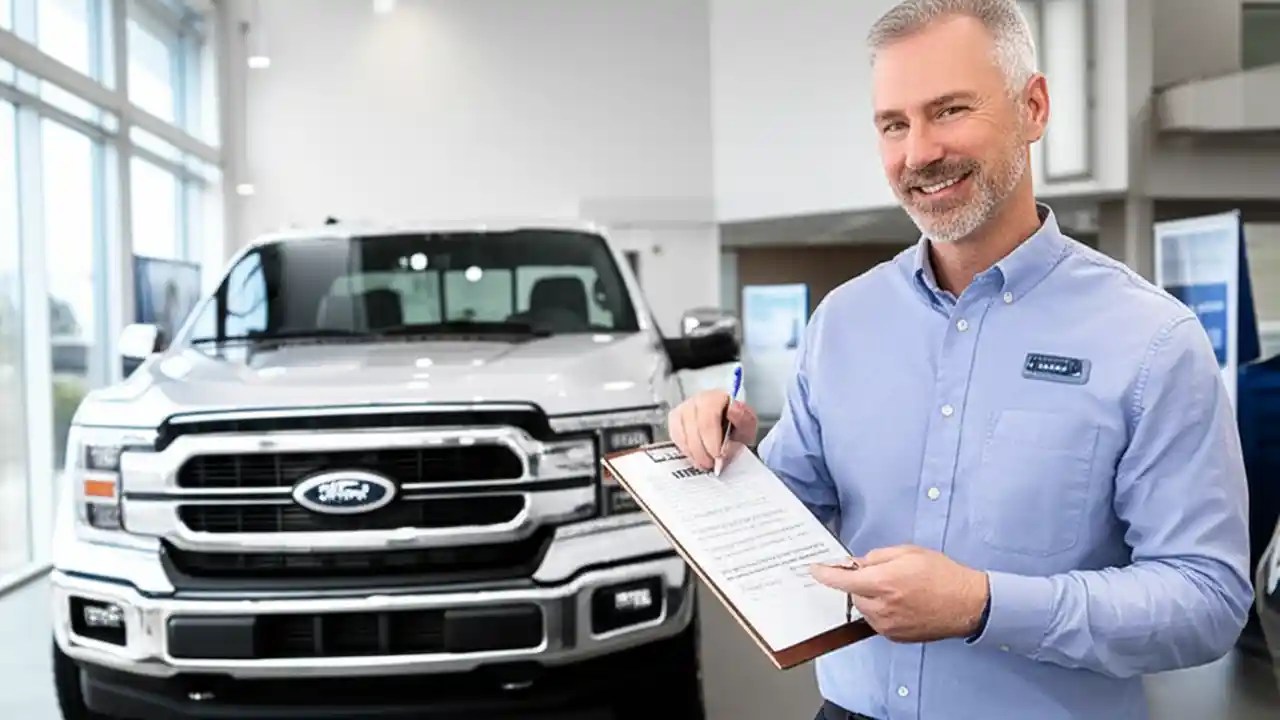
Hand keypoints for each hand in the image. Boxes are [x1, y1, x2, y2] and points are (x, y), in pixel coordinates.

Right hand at [667, 390, 758, 470]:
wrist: (728, 427)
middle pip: (693, 428)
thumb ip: (743, 419)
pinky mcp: (675, 419)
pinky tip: (695, 457)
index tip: (718, 457)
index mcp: (716, 397)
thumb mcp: (747, 425)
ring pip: (681, 433)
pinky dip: (685, 450)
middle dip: (701, 451)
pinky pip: (675, 436)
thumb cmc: (736, 426)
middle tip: (711, 465)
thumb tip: (733, 410)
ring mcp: (683, 409)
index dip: (711, 441)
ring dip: (693, 452)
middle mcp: (697, 400)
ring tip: (704, 464)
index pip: (708, 419)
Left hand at [810, 546, 988, 642]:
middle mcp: (882, 607)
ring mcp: (888, 625)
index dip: (825, 575)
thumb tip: (858, 563)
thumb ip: (877, 556)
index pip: (842, 581)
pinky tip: (901, 602)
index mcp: (884, 582)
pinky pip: (876, 621)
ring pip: (864, 609)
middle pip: (853, 595)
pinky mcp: (895, 636)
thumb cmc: (942, 575)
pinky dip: (881, 610)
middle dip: (860, 583)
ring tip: (896, 589)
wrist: (967, 604)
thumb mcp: (908, 552)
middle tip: (880, 575)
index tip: (815, 570)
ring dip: (870, 597)